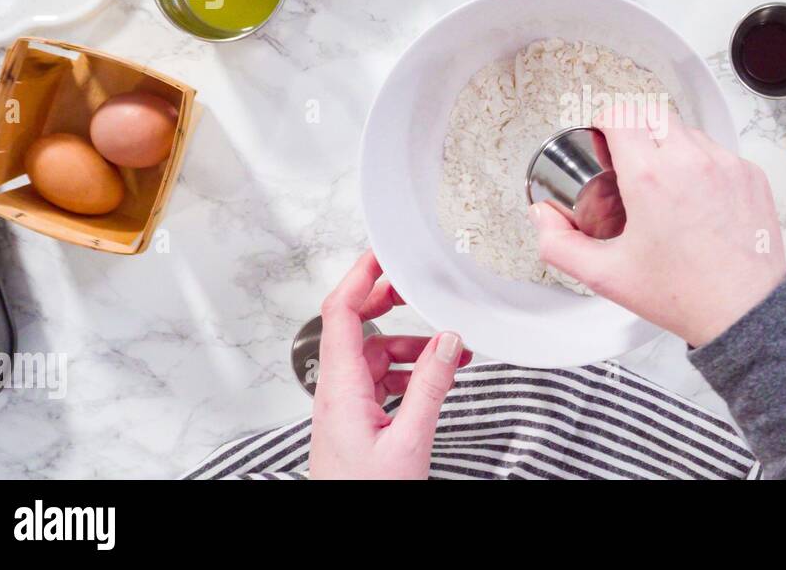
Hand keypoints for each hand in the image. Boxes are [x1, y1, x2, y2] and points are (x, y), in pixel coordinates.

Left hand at [308, 250, 470, 478]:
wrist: (346, 531)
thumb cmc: (368, 495)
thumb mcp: (410, 440)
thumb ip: (430, 386)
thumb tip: (448, 339)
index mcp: (340, 389)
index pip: (341, 313)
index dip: (359, 277)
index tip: (383, 254)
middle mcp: (336, 392)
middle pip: (355, 327)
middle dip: (387, 303)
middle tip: (416, 286)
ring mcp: (344, 406)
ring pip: (374, 355)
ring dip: (410, 346)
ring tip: (450, 353)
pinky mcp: (355, 420)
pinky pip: (379, 379)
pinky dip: (407, 371)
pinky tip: (433, 379)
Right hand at [529, 103, 785, 346]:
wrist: (744, 313)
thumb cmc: (682, 295)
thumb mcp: (606, 275)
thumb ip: (559, 244)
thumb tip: (542, 215)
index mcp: (650, 177)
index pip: (620, 114)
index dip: (605, 122)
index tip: (603, 141)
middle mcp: (691, 161)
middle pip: (653, 113)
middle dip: (635, 129)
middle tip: (628, 162)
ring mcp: (726, 165)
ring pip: (688, 131)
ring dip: (669, 145)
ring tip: (663, 185)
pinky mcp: (750, 174)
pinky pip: (718, 152)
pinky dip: (702, 164)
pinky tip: (695, 199)